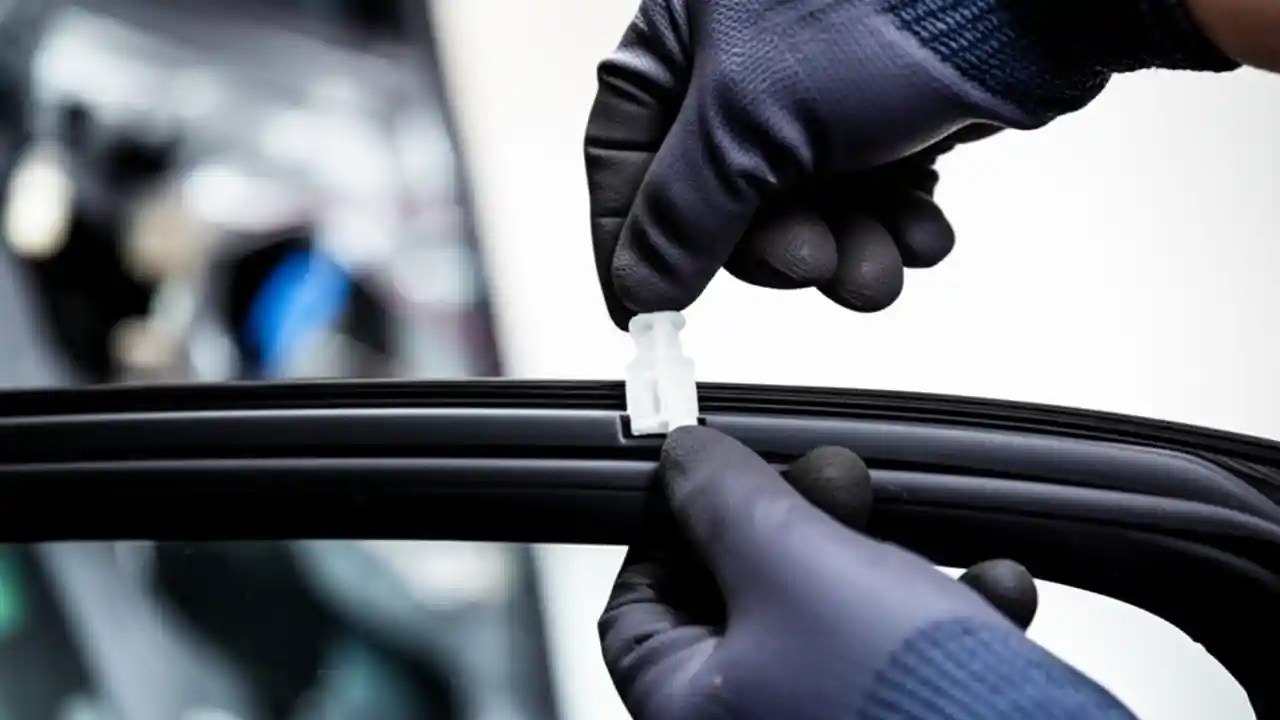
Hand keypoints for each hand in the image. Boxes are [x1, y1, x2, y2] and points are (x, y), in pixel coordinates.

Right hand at [584, 0, 1032, 328]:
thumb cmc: (885, 8)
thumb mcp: (751, 122)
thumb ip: (683, 214)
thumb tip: (641, 287)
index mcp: (682, 34)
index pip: (622, 151)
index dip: (628, 238)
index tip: (645, 312)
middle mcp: (742, 62)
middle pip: (717, 197)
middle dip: (772, 249)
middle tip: (810, 263)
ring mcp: (815, 91)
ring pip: (798, 211)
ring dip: (842, 255)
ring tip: (877, 268)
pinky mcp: (883, 116)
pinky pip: (864, 202)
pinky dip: (890, 230)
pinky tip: (920, 232)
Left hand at [600, 427, 1125, 719]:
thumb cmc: (903, 706)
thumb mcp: (794, 568)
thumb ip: (728, 503)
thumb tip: (686, 460)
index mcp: (691, 708)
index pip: (637, 610)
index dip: (668, 533)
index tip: (710, 480)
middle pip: (744, 601)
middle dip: (799, 528)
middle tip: (834, 482)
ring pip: (837, 622)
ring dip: (887, 565)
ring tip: (918, 533)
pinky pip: (912, 660)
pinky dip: (952, 617)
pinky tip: (992, 590)